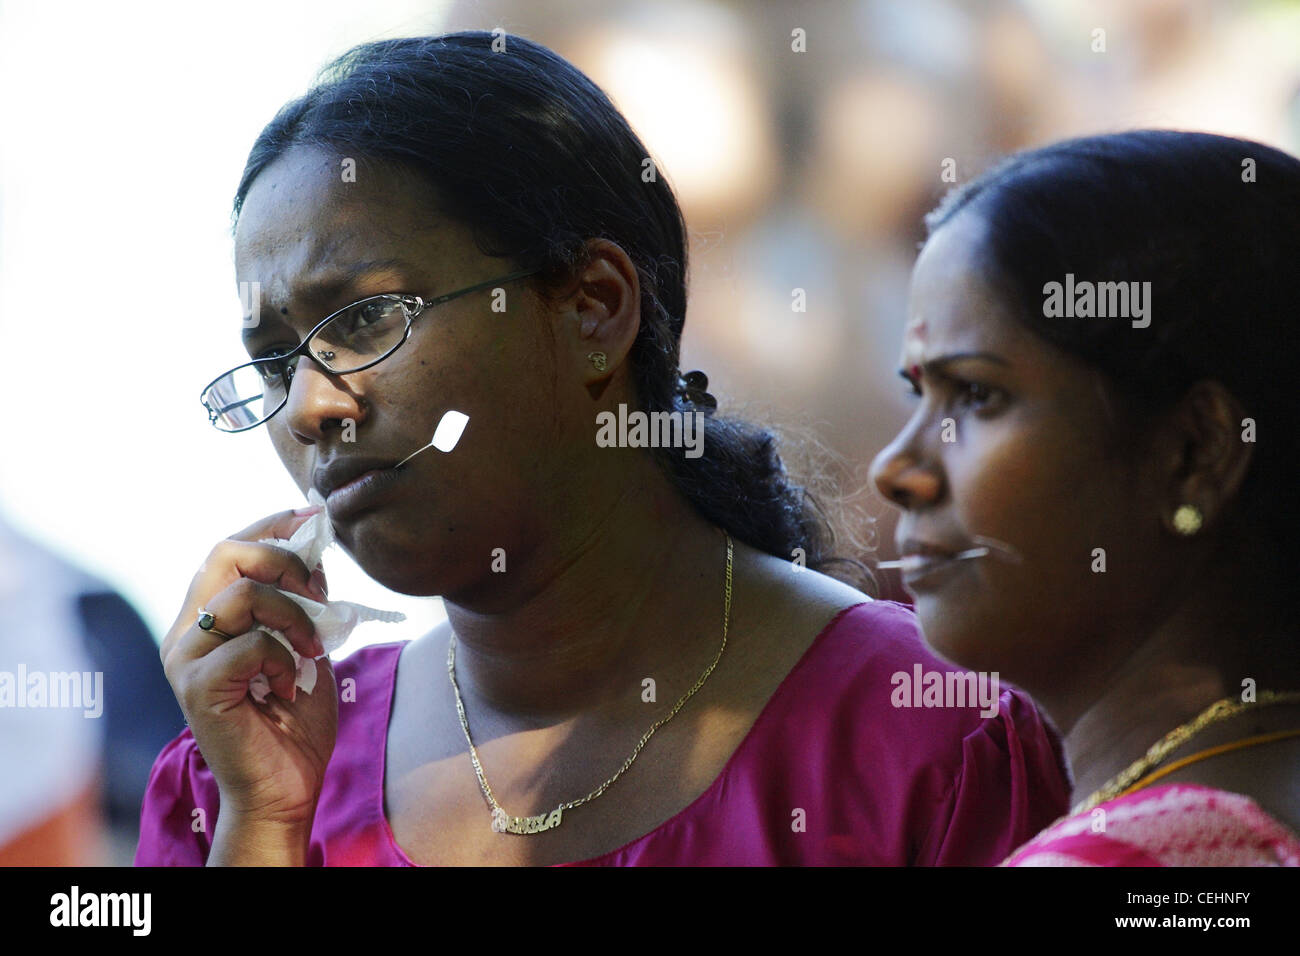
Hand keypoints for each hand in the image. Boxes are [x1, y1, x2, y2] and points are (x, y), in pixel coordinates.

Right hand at [161, 507, 337, 829]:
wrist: (285, 787)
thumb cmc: (294, 721)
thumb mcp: (307, 645)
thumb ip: (305, 600)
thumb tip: (316, 548)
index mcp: (207, 617)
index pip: (229, 548)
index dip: (271, 525)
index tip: (312, 515)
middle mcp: (186, 631)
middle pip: (223, 552)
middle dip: (281, 559)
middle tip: (317, 592)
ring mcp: (185, 658)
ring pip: (242, 594)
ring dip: (294, 615)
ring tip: (312, 650)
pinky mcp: (196, 686)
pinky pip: (249, 644)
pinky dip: (284, 658)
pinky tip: (292, 686)